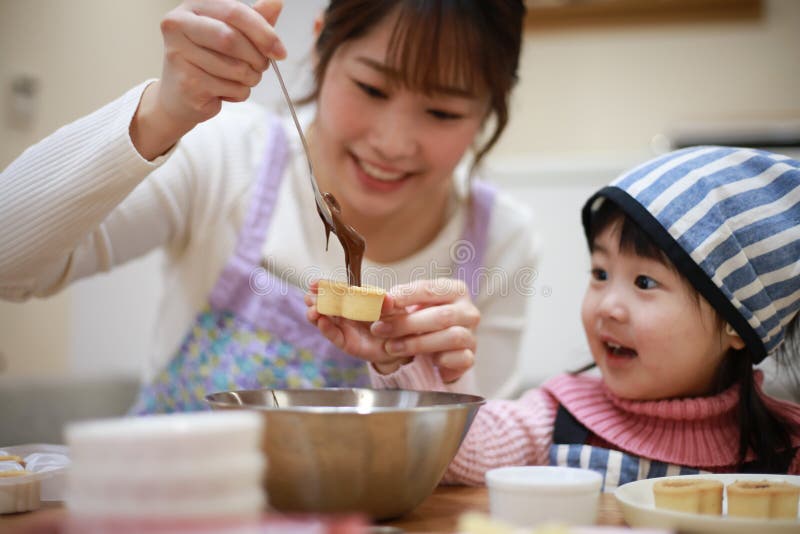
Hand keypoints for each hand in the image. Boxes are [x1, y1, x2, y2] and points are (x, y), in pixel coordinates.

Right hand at [131, 0, 285, 158]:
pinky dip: (239, 93)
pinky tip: (225, 91)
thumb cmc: (208, 60)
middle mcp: (178, 25)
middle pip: (232, 40)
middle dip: (257, 58)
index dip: (263, 32)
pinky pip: (230, 88)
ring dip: (250, 78)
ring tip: (242, 79)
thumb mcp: (231, 34)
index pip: (234, 12)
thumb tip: (276, 2)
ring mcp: (179, 54)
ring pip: (235, 68)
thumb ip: (252, 20)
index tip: (280, 52)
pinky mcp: (187, 82)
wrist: (180, 95)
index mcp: (192, 7)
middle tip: (261, 67)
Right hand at [305, 281, 407, 373]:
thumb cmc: (393, 322)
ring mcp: (343, 327)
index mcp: (352, 300)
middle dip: (315, 300)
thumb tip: (387, 298)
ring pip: (323, 319)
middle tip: (310, 298)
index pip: (335, 291)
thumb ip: (389, 304)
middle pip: (324, 304)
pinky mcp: (345, 342)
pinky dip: (326, 328)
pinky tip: (322, 322)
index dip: (324, 286)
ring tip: (314, 311)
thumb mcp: (393, 310)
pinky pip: (333, 335)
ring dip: (316, 314)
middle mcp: (344, 313)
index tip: (314, 283)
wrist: (397, 344)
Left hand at [306, 279, 478, 382]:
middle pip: (438, 315)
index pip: (429, 288)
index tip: (383, 300)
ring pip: (448, 337)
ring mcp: (469, 334)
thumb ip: (371, 302)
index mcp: (450, 290)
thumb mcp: (393, 310)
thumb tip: (326, 293)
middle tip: (377, 328)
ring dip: (415, 343)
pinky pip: (458, 360)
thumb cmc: (413, 323)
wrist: (436, 352)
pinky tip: (427, 362)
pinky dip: (440, 361)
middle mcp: (465, 309)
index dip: (406, 295)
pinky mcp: (468, 358)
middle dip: (404, 322)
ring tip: (390, 347)